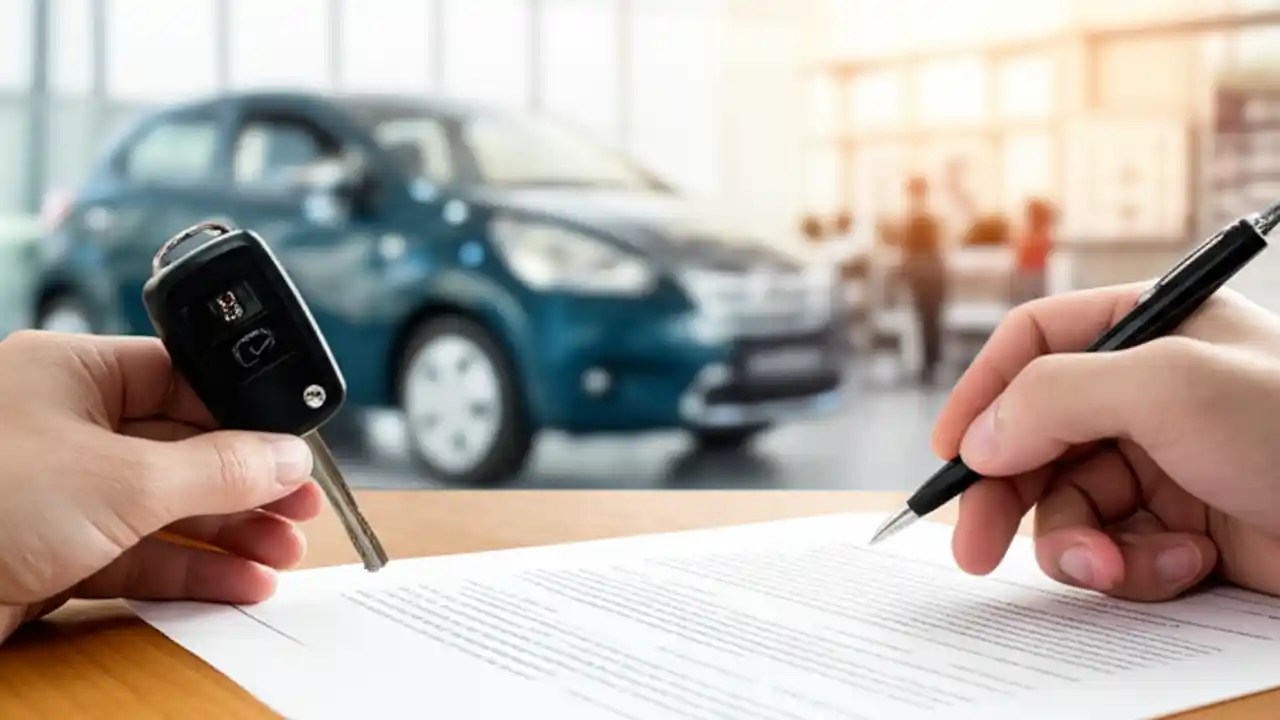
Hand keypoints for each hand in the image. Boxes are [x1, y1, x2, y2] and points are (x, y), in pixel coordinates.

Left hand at [0, 331, 323, 643]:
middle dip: (247, 484)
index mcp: (71, 376)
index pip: (183, 381)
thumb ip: (216, 469)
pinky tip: (237, 582)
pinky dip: (190, 569)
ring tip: (282, 555)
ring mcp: (59, 493)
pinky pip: (139, 554)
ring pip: (166, 507)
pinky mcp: (53, 552)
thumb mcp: (120, 481)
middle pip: (183, 448)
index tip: (296, 447)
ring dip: (229, 533)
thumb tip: (286, 456)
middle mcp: (65, 427)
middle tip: (301, 509)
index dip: (245, 415)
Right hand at [934, 284, 1279, 600]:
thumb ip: (1053, 395)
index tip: (948, 454)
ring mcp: (1164, 464)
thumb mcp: (1167, 386)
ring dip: (1079, 544)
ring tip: (1113, 566)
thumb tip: (977, 436)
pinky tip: (1184, 568)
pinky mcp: (1183, 529)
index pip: (1032, 345)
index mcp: (1148, 331)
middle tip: (969, 548)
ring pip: (1067, 505)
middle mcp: (1148, 394)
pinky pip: (1116, 550)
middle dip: (1005, 496)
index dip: (981, 395)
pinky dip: (1135, 568)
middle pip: (1033, 437)